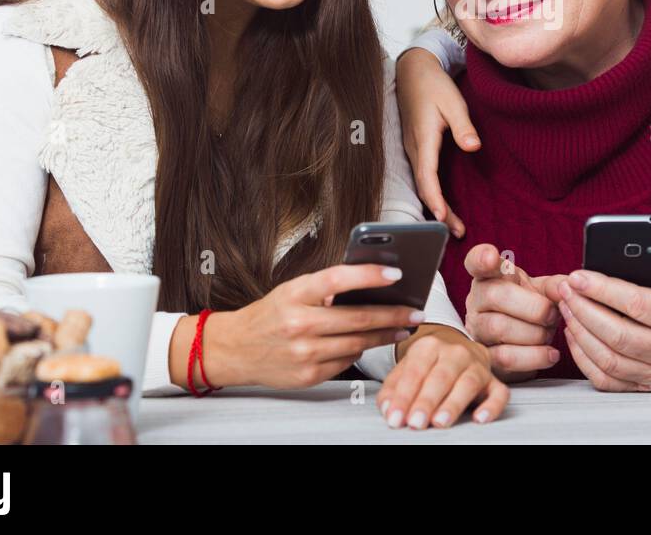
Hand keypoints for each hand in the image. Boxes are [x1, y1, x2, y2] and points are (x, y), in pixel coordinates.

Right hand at [204, 265, 420, 388]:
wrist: (235, 349)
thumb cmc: (269, 314)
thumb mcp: (292, 290)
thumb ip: (326, 288)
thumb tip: (371, 283)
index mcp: (294, 294)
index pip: (337, 279)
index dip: (369, 275)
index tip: (396, 274)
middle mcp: (298, 323)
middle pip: (357, 318)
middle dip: (394, 315)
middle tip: (416, 311)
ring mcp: (303, 353)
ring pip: (357, 343)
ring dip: (385, 335)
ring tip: (403, 328)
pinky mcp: (307, 375)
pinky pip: (345, 362)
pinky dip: (361, 351)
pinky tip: (373, 342)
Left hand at [376, 327, 508, 428]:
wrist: (455, 349)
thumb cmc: (428, 366)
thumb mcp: (405, 371)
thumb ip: (393, 390)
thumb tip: (388, 409)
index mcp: (429, 346)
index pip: (415, 371)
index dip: (404, 396)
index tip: (395, 417)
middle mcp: (456, 352)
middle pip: (441, 376)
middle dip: (427, 401)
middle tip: (416, 422)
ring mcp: (477, 365)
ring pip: (468, 383)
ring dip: (453, 403)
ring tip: (440, 422)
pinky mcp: (494, 380)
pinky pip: (499, 393)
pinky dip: (492, 406)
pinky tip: (480, 418)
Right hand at [396, 47, 478, 237]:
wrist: (413, 70)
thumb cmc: (433, 85)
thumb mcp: (453, 102)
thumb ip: (463, 126)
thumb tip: (473, 147)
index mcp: (423, 139)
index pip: (427, 176)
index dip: (434, 198)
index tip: (442, 217)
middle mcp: (414, 148)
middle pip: (424, 188)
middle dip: (439, 212)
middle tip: (457, 232)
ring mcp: (413, 150)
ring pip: (422, 185)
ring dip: (436, 205)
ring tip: (454, 226)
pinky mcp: (416, 148)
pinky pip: (423, 177)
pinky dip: (432, 194)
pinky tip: (443, 204)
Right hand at [463, 243, 566, 382]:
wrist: (525, 344)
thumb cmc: (531, 310)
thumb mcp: (544, 291)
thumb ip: (556, 286)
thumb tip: (568, 287)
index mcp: (491, 277)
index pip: (477, 261)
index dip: (482, 257)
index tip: (492, 256)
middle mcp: (477, 301)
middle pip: (496, 296)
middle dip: (534, 307)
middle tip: (551, 314)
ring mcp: (477, 330)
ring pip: (499, 328)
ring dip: (535, 333)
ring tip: (548, 334)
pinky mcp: (485, 358)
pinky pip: (506, 356)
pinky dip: (535, 356)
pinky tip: (550, 353)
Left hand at [559, 238, 650, 391]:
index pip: (638, 304)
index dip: (604, 289)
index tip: (579, 276)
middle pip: (617, 334)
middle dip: (583, 309)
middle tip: (564, 288)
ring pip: (608, 359)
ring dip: (580, 332)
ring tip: (566, 307)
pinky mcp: (644, 386)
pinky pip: (606, 379)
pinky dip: (584, 359)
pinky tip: (574, 335)